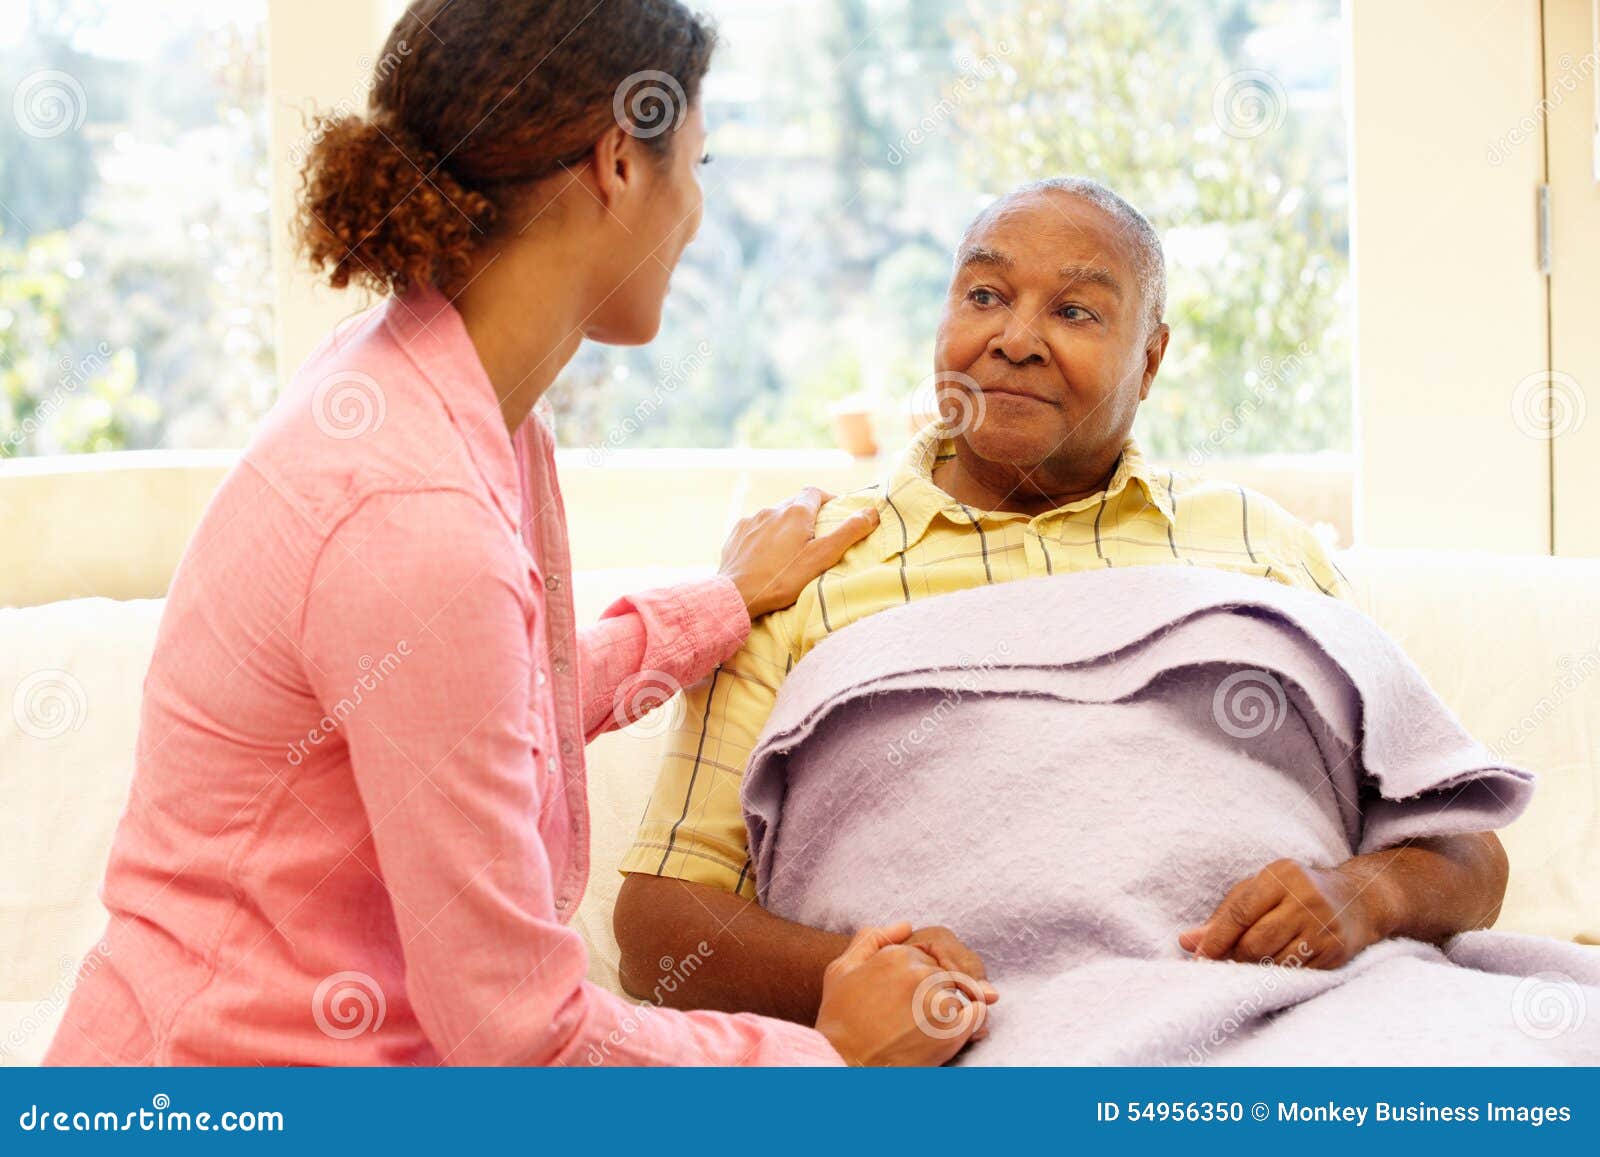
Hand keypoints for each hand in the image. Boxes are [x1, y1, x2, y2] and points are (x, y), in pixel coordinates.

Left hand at [718, 488, 878, 619]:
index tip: (834, 512)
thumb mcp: (823, 557)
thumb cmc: (783, 579)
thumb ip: (849, 533)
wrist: (738, 595)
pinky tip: (766, 554)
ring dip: (784, 525)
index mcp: (795, 512)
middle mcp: (772, 510)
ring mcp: (751, 522)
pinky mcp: (736, 535)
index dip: (827, 499)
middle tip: (815, 535)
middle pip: (794, 504)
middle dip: (806, 514)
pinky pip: (754, 528)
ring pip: (773, 516)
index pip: (815, 493)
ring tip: (790, 548)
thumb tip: (872, 511)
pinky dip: (764, 535)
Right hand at [814, 921, 996, 1065]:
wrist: (844, 1067)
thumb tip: (907, 924)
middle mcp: (919, 973)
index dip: (915, 979)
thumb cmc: (838, 1022)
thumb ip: (872, 939)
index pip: (923, 957)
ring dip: (946, 1008)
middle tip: (910, 1017)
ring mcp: (938, 1000)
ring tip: (921, 1029)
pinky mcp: (952, 1030)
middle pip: (941, 973)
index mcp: (895, 955)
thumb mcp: (841, 970)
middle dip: (931, 991)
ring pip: (957, 992)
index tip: (903, 999)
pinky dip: (972, 1019)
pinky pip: (978, 1012)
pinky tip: (950, 1030)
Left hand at [1178, 858, 1387, 968]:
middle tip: (1224, 966)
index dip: (1216, 939)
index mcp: (1281, 876)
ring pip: (1275, 962)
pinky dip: (1279, 976)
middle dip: (1235, 958)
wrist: (1358, 900)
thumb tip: (1186, 941)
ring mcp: (1323, 926)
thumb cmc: (1295, 893)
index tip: (1199, 958)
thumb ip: (1224, 915)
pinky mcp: (1336, 951)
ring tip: (1250, 968)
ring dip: (1256, 970)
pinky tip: (1274, 971)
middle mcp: (1305, 899)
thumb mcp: (1260, 890)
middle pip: (1255, 942)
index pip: (1240, 913)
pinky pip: (1296, 973)